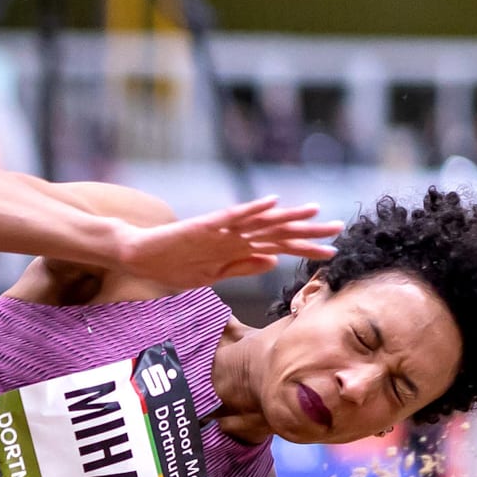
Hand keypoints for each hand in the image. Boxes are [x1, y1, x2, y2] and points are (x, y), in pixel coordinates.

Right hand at [113, 197, 340, 288]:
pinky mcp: (202, 225)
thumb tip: (273, 262)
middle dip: (308, 232)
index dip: (305, 249)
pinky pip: (231, 217)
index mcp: (236, 248)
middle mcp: (233, 235)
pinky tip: (271, 203)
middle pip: (277, 233)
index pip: (278, 247)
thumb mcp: (211, 274)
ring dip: (288, 217)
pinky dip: (251, 210)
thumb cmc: (171, 264)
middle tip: (339, 229)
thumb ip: (241, 266)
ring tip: (314, 211)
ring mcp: (219, 230)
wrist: (137, 253)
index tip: (332, 252)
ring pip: (260, 222)